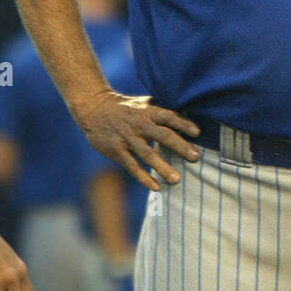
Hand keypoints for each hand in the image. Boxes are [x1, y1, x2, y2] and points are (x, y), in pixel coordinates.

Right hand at [73, 90, 200, 190]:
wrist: (93, 109)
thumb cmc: (124, 107)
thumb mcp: (142, 103)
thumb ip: (160, 110)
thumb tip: (186, 113)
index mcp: (147, 111)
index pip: (168, 117)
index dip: (183, 123)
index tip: (197, 132)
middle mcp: (139, 125)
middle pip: (162, 135)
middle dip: (180, 146)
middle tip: (195, 157)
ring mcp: (127, 139)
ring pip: (147, 155)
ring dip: (163, 167)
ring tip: (176, 179)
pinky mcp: (117, 151)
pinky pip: (132, 166)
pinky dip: (144, 178)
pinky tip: (156, 187)